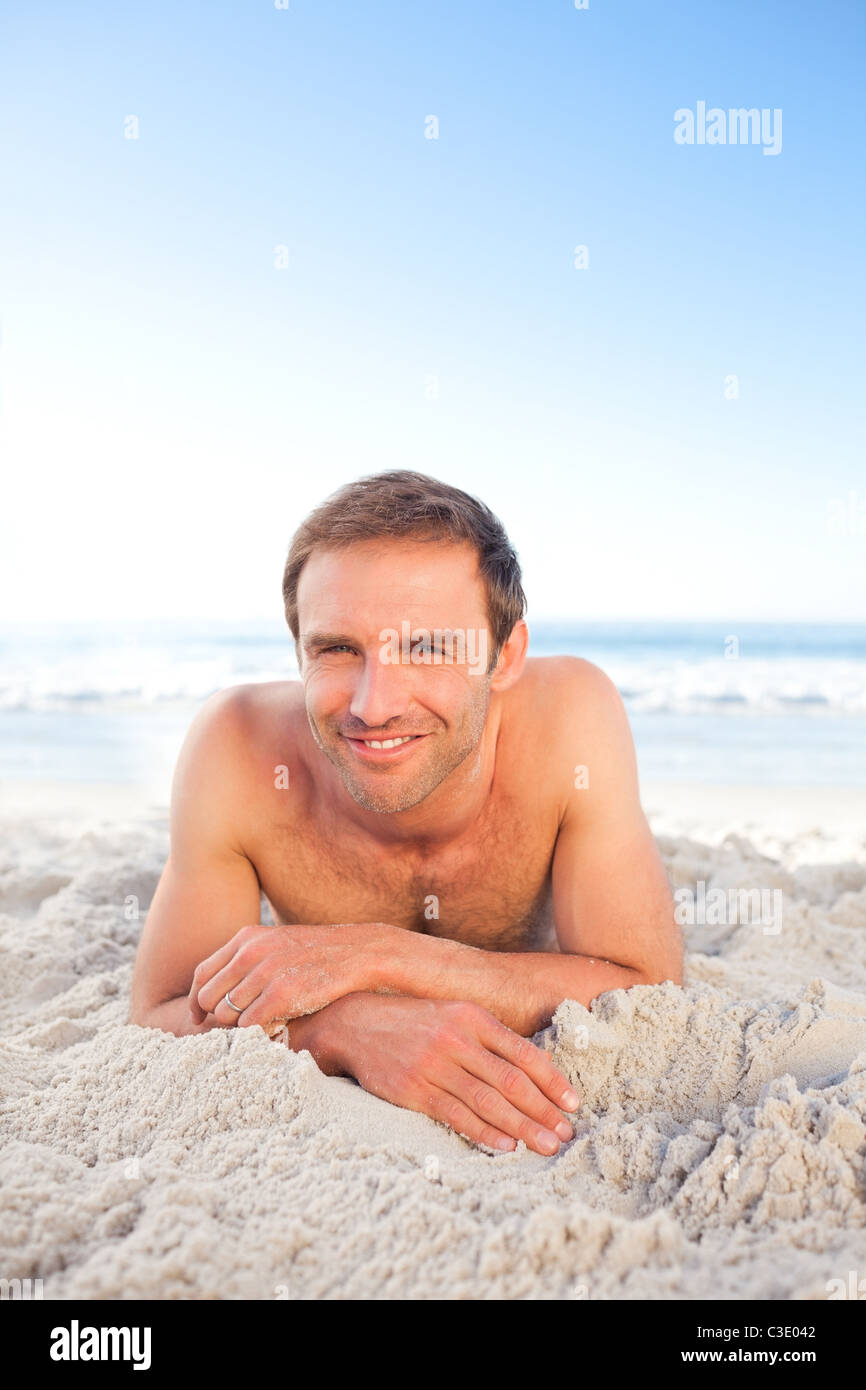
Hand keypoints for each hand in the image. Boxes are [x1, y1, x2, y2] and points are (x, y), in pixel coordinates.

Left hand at [188, 922, 395, 1030]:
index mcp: (246, 938)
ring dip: (239, 1026)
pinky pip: (249, 1026)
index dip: (197, 1000)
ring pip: (226, 1015)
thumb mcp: (276, 945)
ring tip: (261, 1025)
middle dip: (217, 1016)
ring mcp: (265, 972)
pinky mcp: (282, 994)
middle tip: (236, 1026)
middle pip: (210, 997)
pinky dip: (256, 1033)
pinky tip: (274, 1028)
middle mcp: (251, 952)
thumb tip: (218, 992)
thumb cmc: (316, 955)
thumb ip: (247, 961)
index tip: (199, 1017)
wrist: (358, 953)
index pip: (202, 974)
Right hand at [317, 992, 580, 1155]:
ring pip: (488, 1102)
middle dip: (543, 1110)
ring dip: (522, 1127)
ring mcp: (434, 1064)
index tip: (573, 1104)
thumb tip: (530, 1069)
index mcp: (472, 1018)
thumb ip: (488, 1037)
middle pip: (511, 1081)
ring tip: (545, 1145)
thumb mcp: (453, 1014)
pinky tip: (505, 1145)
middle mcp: (457, 1039)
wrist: (356, 1022)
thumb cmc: (414, 1021)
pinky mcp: (414, 1089)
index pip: (523, 1053)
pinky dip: (484, 1132)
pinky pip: (456, 1114)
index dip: (552, 1081)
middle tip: (565, 1134)